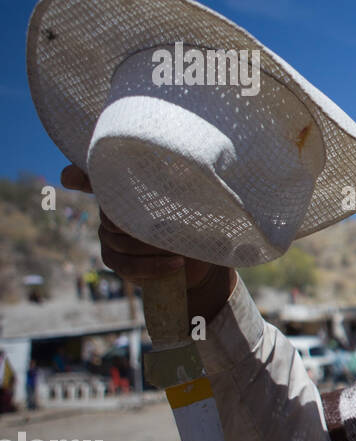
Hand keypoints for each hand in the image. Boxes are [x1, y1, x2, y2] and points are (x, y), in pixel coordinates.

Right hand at [61, 165, 234, 316]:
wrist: (199, 261)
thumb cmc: (196, 223)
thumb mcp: (196, 204)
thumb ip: (186, 188)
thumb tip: (191, 175)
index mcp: (126, 191)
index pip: (94, 180)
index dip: (80, 178)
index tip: (71, 177)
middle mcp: (112, 211)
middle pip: (110, 215)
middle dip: (138, 221)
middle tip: (169, 226)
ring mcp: (110, 237)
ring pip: (119, 240)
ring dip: (153, 245)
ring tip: (181, 246)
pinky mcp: (116, 261)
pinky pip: (128, 264)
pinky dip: (154, 265)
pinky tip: (176, 263)